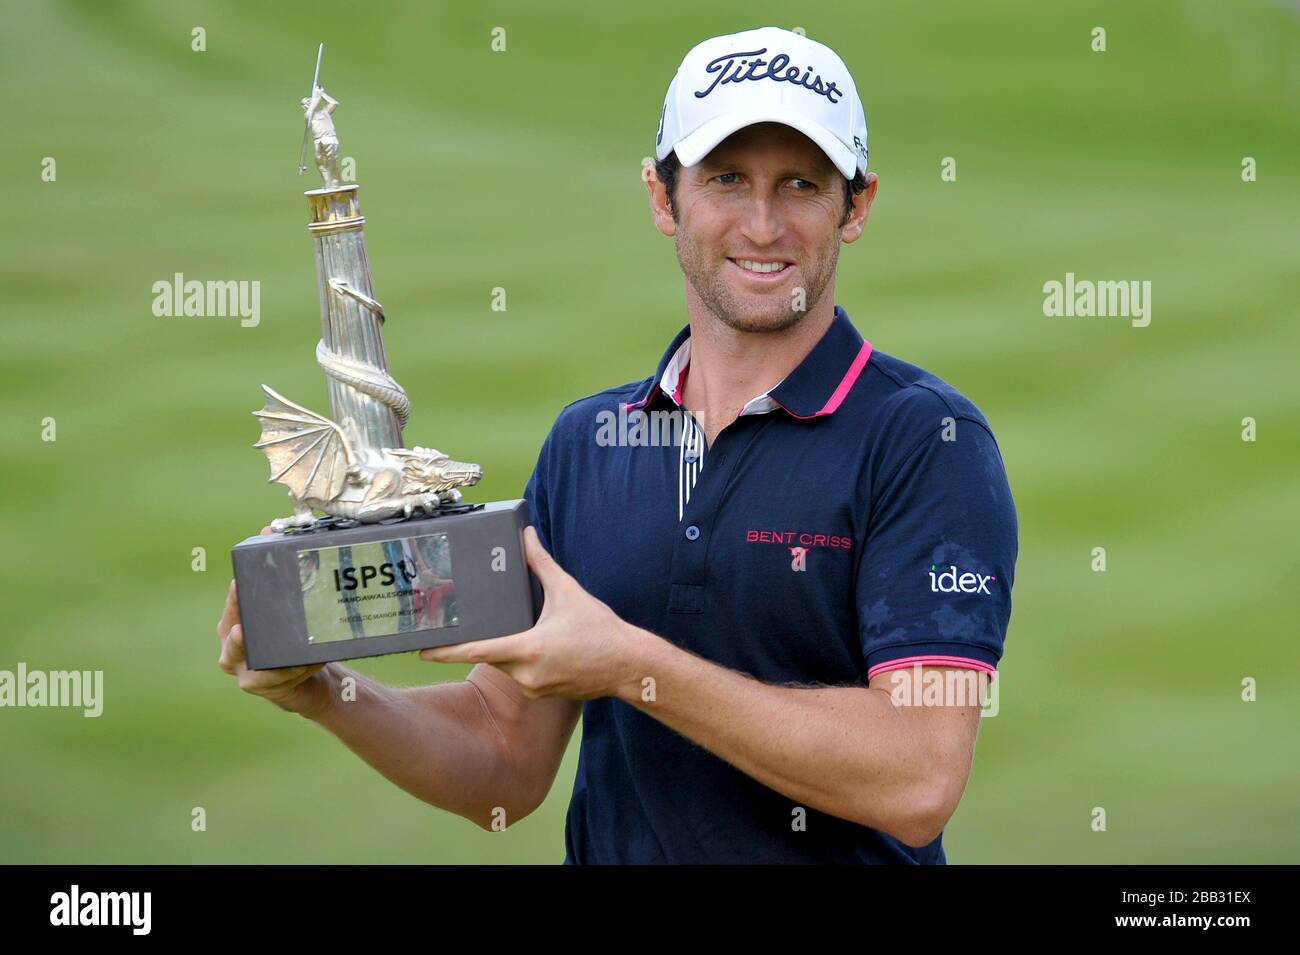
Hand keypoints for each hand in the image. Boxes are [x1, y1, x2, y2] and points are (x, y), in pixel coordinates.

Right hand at [216, 525, 329, 717]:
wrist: (301, 677)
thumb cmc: (287, 633)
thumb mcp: (281, 605)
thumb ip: (275, 572)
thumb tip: (270, 529)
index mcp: (234, 620)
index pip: (233, 604)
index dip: (234, 595)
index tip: (238, 582)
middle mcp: (233, 647)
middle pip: (230, 640)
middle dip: (236, 636)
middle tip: (239, 630)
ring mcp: (246, 670)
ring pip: (255, 665)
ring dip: (275, 660)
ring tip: (287, 654)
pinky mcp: (263, 686)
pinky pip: (278, 679)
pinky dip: (297, 669)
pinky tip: (312, 661)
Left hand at [419, 525, 645, 700]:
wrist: (628, 665)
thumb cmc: (600, 630)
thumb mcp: (568, 591)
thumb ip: (542, 563)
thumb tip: (527, 535)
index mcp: (527, 649)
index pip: (476, 651)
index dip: (446, 651)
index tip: (422, 650)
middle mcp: (526, 674)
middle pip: (489, 657)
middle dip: (481, 642)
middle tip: (466, 627)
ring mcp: (535, 688)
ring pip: (506, 667)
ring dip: (505, 650)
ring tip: (519, 631)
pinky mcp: (544, 694)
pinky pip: (522, 676)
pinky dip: (522, 661)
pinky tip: (537, 647)